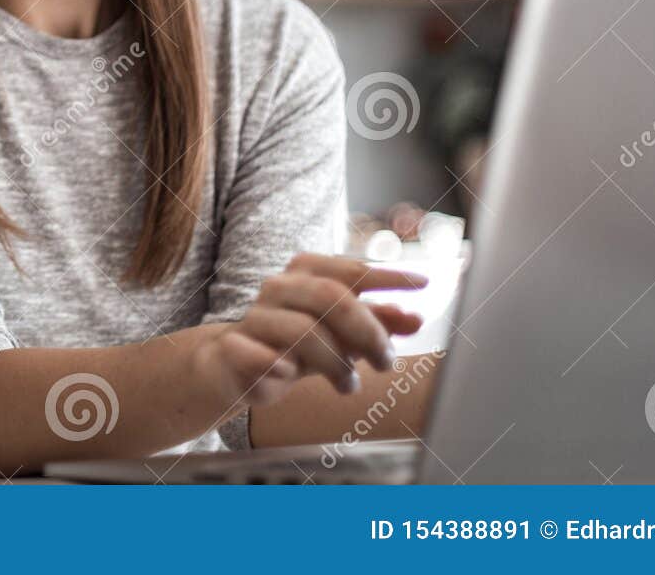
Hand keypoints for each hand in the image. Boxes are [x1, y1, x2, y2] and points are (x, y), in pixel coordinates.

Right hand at [196, 252, 426, 409]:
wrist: (231, 365)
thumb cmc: (293, 344)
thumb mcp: (339, 334)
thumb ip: (375, 324)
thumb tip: (417, 319)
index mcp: (304, 275)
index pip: (349, 270)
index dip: (386, 276)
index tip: (423, 283)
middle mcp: (279, 289)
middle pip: (329, 296)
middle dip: (367, 330)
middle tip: (388, 361)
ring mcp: (254, 318)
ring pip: (302, 330)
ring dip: (336, 362)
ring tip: (350, 384)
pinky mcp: (234, 349)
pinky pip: (255, 353)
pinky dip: (275, 363)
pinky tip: (289, 374)